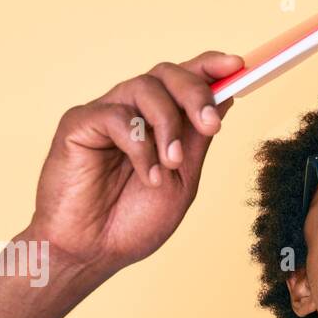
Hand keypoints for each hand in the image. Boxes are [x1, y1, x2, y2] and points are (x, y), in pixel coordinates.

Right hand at [25, 50, 242, 283]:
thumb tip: (225, 98)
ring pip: (145, 88)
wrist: (93, 251)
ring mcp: (105, 114)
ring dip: (168, 126)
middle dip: (196, 94)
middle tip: (210, 125)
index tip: (238, 65)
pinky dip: (140, 146)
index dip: (211, 65)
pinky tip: (147, 176)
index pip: (186, 78)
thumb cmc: (133, 220)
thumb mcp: (183, 180)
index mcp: (160, 122)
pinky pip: (116, 115)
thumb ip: (198, 139)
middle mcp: (133, 111)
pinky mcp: (78, 123)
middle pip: (167, 73)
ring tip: (172, 165)